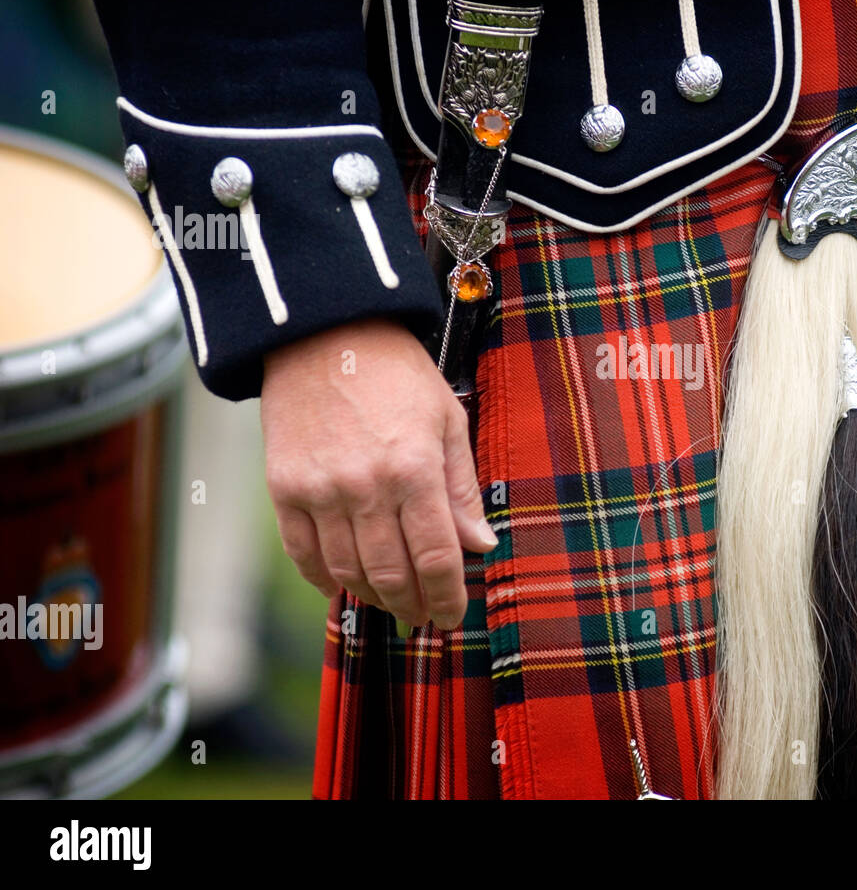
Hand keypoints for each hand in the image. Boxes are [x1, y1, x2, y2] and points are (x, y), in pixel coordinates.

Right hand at [261, 317, 495, 629]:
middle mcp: (366, 487)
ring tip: (391, 603)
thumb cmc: (397, 372)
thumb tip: (480, 545)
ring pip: (347, 572)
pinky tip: (341, 586)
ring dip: (372, 597)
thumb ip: (463, 488)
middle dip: (412, 606)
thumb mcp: (448, 420)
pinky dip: (323, 579)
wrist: (324, 332)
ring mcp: (320, 491)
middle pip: (391, 575)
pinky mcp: (284, 488)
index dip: (447, 597)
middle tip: (424, 617)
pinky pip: (303, 553)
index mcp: (415, 470)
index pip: (436, 558)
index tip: (453, 616)